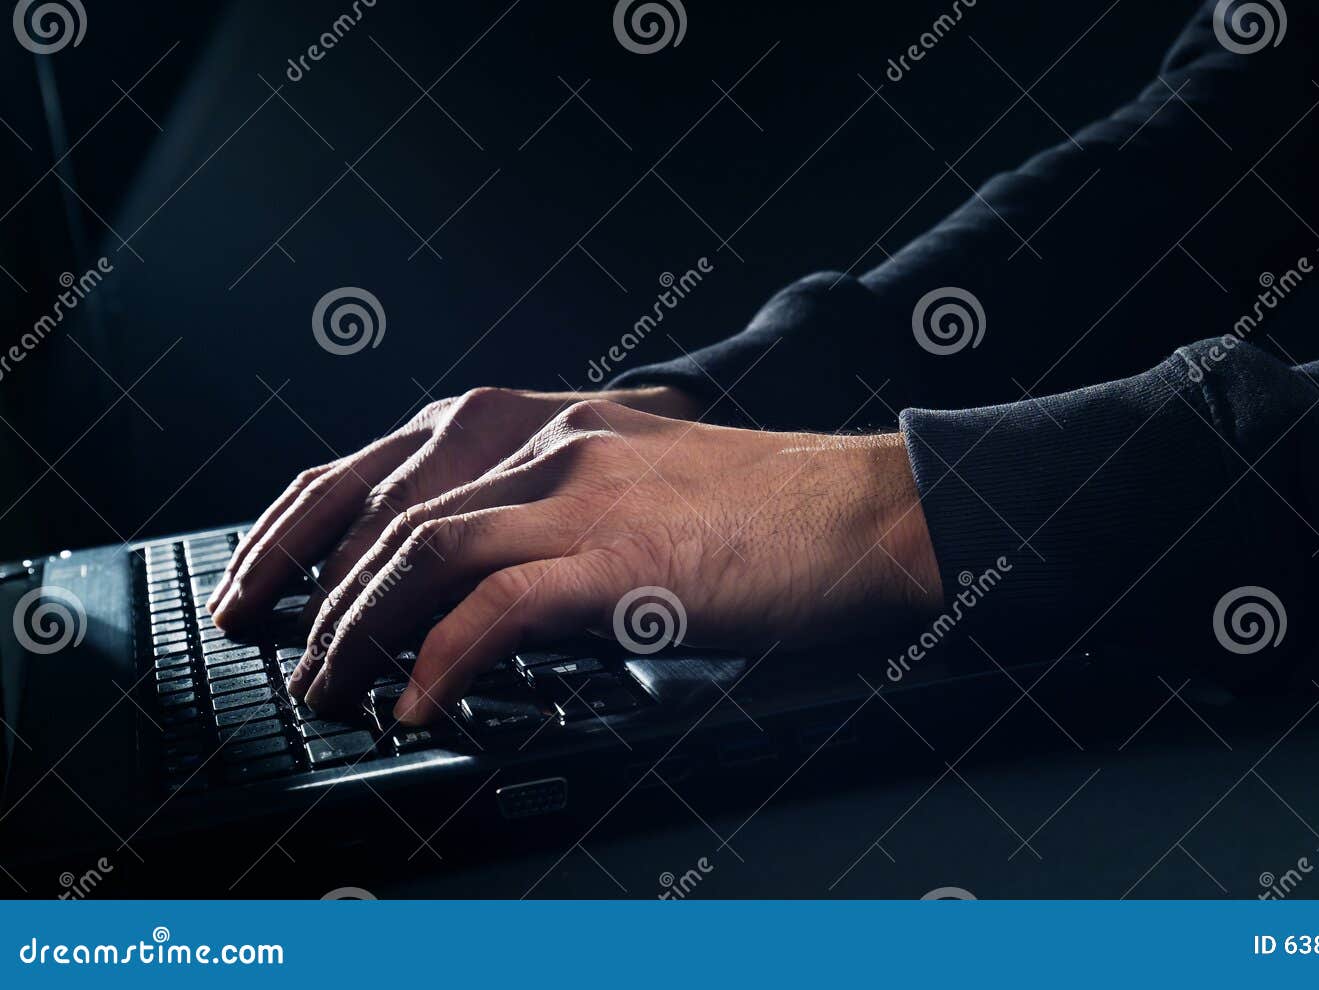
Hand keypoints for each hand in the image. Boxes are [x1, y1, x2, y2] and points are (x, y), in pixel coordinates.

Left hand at [274, 399, 941, 722]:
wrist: (863, 510)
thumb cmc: (760, 508)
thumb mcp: (633, 476)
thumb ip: (547, 503)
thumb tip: (468, 577)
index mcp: (542, 420)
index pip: (379, 459)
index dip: (298, 522)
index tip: (259, 579)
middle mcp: (546, 438)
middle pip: (380, 504)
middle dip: (305, 587)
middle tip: (278, 653)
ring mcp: (581, 491)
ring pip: (419, 549)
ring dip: (357, 628)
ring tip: (334, 688)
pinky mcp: (621, 554)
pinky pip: (495, 606)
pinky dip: (440, 660)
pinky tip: (421, 701)